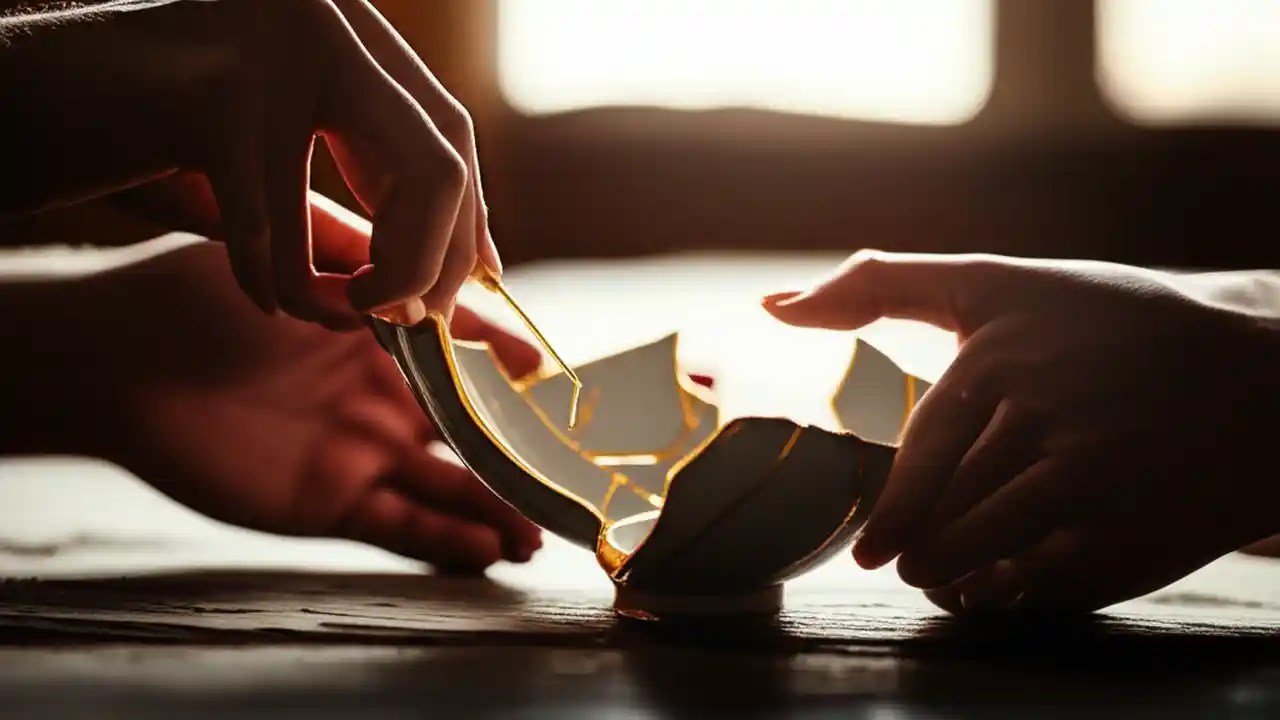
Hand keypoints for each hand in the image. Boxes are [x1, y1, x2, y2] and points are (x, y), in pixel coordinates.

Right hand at [2, 0, 496, 324]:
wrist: (17, 100)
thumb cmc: (138, 144)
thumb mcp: (266, 180)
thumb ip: (352, 221)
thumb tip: (448, 284)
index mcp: (341, 35)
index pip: (448, 130)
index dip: (466, 220)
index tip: (462, 288)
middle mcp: (323, 18)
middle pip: (448, 153)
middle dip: (441, 256)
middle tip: (407, 318)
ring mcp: (275, 41)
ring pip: (413, 179)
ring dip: (382, 276)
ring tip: (337, 312)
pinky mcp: (215, 88)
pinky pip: (284, 219)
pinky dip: (273, 277)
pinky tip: (260, 298)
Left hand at [55, 239, 542, 571]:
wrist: (123, 363)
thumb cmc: (202, 298)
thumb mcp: (301, 261)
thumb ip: (377, 266)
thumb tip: (455, 270)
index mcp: (375, 342)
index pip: (460, 357)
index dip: (506, 368)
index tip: (549, 376)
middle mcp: (377, 401)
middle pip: (464, 435)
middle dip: (514, 458)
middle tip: (565, 476)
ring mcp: (356, 453)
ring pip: (443, 488)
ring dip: (492, 511)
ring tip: (541, 534)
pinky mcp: (328, 501)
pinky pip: (400, 525)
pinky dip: (445, 540)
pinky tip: (488, 549)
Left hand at [764, 251, 1279, 614]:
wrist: (1253, 379)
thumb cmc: (1107, 324)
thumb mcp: (1000, 283)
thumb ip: (884, 285)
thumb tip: (769, 305)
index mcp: (1001, 358)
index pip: (923, 455)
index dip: (892, 510)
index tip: (874, 547)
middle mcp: (1044, 420)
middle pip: (947, 511)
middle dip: (920, 548)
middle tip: (906, 563)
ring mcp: (1091, 482)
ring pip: (985, 551)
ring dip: (954, 576)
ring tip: (943, 577)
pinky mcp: (1131, 536)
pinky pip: (1042, 584)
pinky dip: (1013, 594)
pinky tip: (1007, 584)